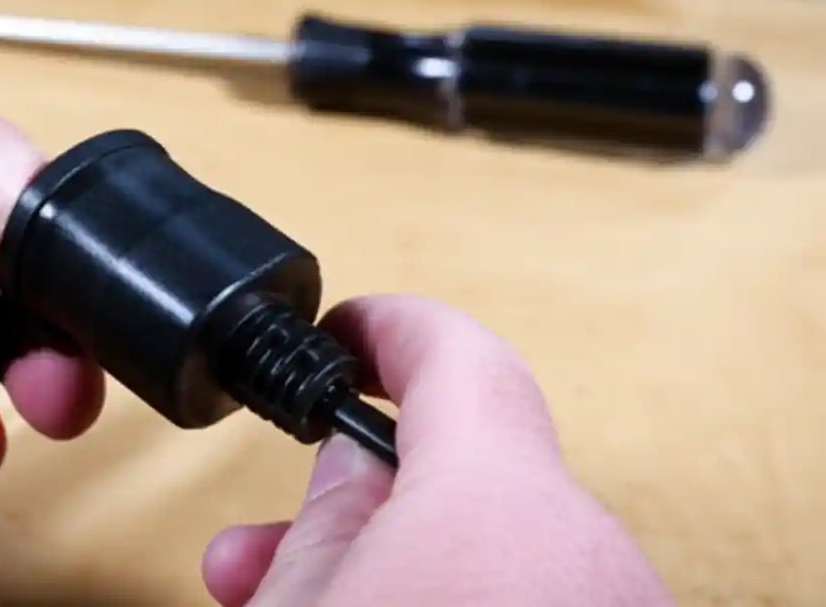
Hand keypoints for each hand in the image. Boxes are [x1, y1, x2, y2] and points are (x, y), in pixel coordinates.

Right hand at [203, 295, 671, 605]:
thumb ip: (323, 521)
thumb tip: (346, 476)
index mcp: (495, 505)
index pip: (456, 354)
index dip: (390, 328)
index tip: (352, 328)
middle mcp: (582, 550)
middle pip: (474, 467)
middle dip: (370, 490)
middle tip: (294, 527)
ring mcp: (613, 600)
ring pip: (500, 542)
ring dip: (404, 555)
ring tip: (309, 598)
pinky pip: (535, 586)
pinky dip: (459, 588)